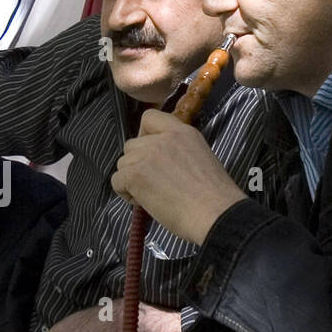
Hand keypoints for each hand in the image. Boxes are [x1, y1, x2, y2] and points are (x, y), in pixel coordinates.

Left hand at [112, 110, 246, 245]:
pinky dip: (125, 193)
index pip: (150, 117)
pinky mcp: (135, 174)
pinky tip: (144, 203)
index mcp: (182, 132)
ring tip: (150, 195)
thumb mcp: (201, 158)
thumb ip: (178, 152)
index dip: (143, 134)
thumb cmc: (213, 197)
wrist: (214, 214)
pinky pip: (116, 180)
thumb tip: (160, 164)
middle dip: (136, 163)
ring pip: (122, 163)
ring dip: (130, 179)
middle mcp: (162, 139)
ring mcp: (147, 155)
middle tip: (151, 181)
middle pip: (131, 145)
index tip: (148, 152)